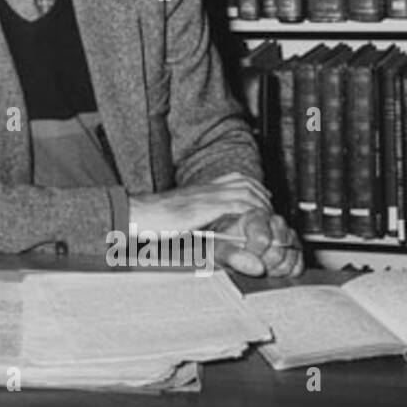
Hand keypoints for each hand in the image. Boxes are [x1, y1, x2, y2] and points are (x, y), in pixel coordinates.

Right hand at [128, 172, 273, 233]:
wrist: (138, 214)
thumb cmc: (153, 218)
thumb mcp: (179, 215)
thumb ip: (195, 217)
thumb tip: (204, 227)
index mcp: (202, 189)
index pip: (237, 180)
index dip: (254, 190)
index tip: (261, 203)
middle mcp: (207, 189)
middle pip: (246, 183)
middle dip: (262, 198)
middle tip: (268, 213)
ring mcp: (207, 196)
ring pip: (246, 193)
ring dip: (259, 208)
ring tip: (264, 223)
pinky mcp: (205, 207)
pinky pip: (238, 206)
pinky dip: (250, 215)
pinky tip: (252, 227)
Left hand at [210, 208, 304, 277]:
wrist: (233, 244)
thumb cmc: (225, 243)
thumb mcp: (219, 248)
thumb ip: (233, 256)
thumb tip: (257, 267)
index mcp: (256, 216)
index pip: (263, 239)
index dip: (252, 252)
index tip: (244, 253)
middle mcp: (275, 223)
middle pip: (278, 252)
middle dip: (262, 263)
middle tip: (251, 260)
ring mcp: (289, 236)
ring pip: (289, 261)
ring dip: (273, 269)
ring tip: (260, 263)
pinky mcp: (296, 249)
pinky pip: (297, 267)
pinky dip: (284, 273)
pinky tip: (271, 267)